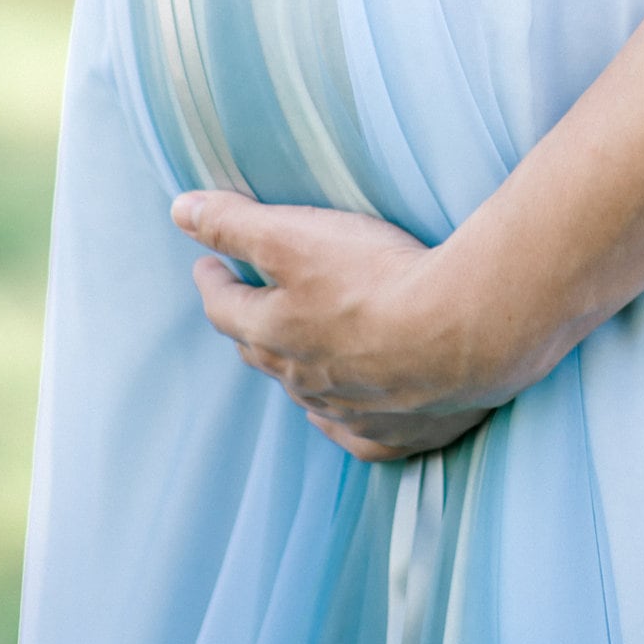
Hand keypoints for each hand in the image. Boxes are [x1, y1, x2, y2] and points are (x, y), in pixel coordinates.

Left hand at [172, 192, 509, 462]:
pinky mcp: (395, 433)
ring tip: (296, 351)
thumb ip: (236, 224)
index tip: (206, 264)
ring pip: (307, 393)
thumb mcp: (295, 236)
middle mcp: (304, 380)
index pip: (225, 307)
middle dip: (250, 326)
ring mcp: (350, 412)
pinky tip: (344, 412)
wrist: (463, 333)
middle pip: (263, 353)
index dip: (213, 280)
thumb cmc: (376, 279)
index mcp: (275, 333)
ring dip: (296, 370)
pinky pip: (356, 433)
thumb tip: (180, 209)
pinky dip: (344, 418)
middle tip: (246, 303)